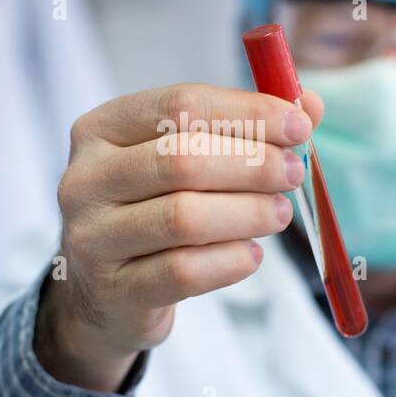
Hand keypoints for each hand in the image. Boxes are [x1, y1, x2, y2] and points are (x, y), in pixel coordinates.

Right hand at [35, 83, 323, 391]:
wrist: (104, 291)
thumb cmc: (152, 209)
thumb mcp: (182, 158)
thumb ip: (242, 127)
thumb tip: (309, 106)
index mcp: (101, 128)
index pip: (180, 105)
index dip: (248, 113)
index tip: (299, 125)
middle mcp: (86, 179)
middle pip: (181, 159)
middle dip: (252, 164)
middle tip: (294, 173)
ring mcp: (92, 237)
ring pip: (184, 217)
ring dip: (248, 213)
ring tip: (278, 214)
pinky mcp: (114, 289)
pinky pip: (184, 272)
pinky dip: (230, 261)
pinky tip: (251, 254)